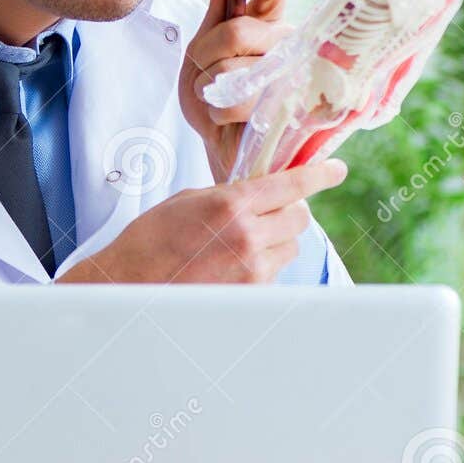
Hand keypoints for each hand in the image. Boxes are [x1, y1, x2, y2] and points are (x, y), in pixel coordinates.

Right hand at [57, 158, 347, 286]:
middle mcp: (247, 235)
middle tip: (268, 211)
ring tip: (238, 243)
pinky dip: (261, 263)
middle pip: (299, 217)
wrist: (128, 283)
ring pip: (290, 246)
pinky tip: (228, 264)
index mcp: (229, 203)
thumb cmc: (148, 239)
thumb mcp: (186, 201)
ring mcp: (252, 268)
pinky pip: (274, 270)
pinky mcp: (251, 292)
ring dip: (275, 239)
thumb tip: (261, 194)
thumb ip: (228, 195)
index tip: (335, 170)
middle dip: (288, 210)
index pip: (291, 184)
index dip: (319, 175)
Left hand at [179, 0, 293, 181]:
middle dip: (205, 52)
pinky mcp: (285, 111)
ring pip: (233, 68)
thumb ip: (216, 19)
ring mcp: (289, 76)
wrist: (219, 139)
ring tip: (217, 96)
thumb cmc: (211, 92)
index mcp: (266, 23)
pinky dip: (218, 109)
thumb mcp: (203, 50)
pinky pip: (239, 101)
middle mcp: (285, 44)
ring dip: (209, 85)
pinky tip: (224, 115)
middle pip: (238, 31)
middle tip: (207, 70)